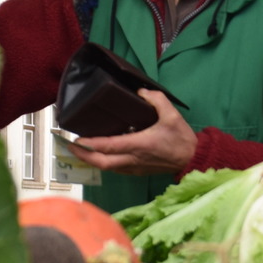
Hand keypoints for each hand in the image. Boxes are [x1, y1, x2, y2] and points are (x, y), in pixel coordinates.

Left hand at [72, 89, 197, 174]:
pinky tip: (98, 155)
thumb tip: (140, 91)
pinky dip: (103, 163)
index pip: (109, 146)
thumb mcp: (172, 115)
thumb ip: (156, 99)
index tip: (76, 139)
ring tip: (80, 150)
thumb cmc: (182, 139)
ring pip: (107, 168)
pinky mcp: (137, 171)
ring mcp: (134, 167)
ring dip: (91, 160)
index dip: (90, 144)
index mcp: (139, 145)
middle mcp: (133, 159)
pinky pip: (115, 169)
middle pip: (101, 162)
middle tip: (70, 146)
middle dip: (83, 156)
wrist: (192, 159)